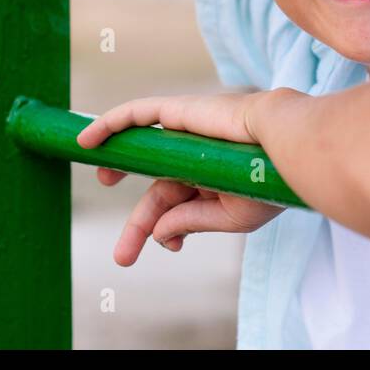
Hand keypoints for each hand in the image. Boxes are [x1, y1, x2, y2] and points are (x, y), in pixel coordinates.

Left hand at [79, 90, 297, 263]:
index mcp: (215, 180)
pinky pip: (137, 114)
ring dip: (119, 166)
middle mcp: (199, 156)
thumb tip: (157, 234)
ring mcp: (188, 133)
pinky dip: (111, 123)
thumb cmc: (266, 181)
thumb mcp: (229, 215)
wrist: (283, 146)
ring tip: (102, 179)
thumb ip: (189, 220)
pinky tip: (86, 140)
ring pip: (146, 153)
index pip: (178, 206)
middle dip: (141, 222)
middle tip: (122, 258)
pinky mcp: (178, 111)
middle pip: (159, 188)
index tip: (168, 253)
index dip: (165, 231)